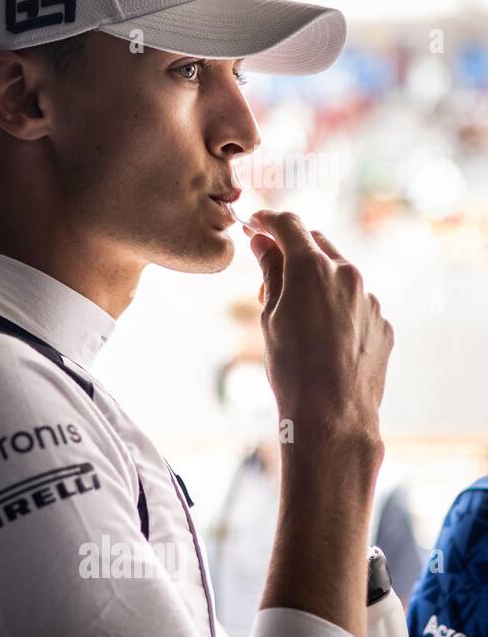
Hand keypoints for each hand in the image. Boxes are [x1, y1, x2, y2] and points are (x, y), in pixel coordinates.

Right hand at [246, 210, 392, 442]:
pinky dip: (336, 307)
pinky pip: (356, 303)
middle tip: (268, 271)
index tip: (254, 225)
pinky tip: (321, 338)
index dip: (267, 221)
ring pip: (338, 275)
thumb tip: (263, 244)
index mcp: (314, 268)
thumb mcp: (269, 317)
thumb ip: (270, 273)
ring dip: (316, 281)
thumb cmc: (292, 367)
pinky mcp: (382, 323)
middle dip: (293, 249)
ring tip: (295, 316)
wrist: (331, 414)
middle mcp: (348, 275)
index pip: (289, 225)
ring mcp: (370, 299)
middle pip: (317, 244)